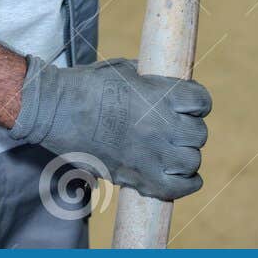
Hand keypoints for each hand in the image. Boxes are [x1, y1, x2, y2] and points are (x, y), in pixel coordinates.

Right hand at [9, 56, 209, 200]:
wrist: (56, 110)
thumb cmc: (86, 85)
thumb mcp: (125, 70)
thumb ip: (151, 80)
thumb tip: (165, 86)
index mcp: (161, 95)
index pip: (201, 101)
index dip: (195, 103)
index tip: (186, 106)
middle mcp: (162, 125)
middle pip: (199, 133)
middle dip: (188, 129)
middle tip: (171, 128)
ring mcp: (152, 154)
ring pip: (191, 161)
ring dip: (184, 155)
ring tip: (170, 151)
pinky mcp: (138, 177)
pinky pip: (179, 188)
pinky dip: (187, 183)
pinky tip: (183, 176)